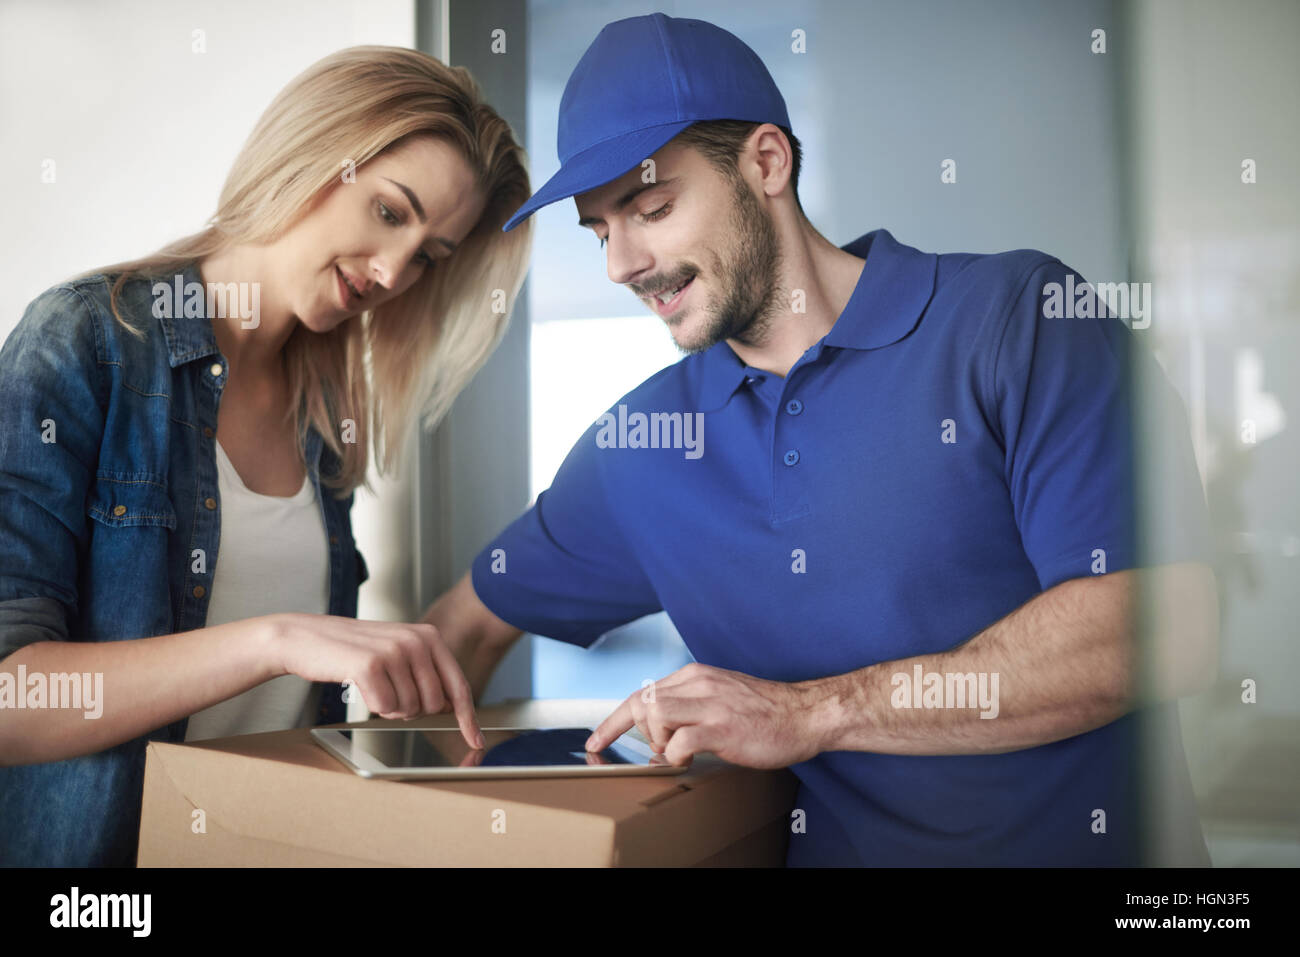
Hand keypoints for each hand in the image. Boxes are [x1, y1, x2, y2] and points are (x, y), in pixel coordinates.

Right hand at [261, 613, 484, 749]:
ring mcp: (394, 651)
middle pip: (433, 704)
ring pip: (408, 709)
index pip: (458, 685)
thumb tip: (451, 706)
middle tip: (388, 690)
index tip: (475, 740)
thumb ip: (426, 673)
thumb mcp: (398, 653)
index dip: (467, 718)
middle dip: (411, 709)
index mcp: (429, 636)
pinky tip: (360, 685)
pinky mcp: (370, 665)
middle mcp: (416, 640)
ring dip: (388, 706)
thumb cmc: (352, 650)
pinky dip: (371, 704)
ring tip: (372, 683)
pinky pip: (384, 707)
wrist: (305, 638)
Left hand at [584, 662, 822, 768]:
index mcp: (696, 676)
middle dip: (625, 730)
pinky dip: (674, 756)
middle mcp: (699, 684)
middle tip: (630, 750)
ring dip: (655, 741)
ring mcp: (711, 705)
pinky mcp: (723, 728)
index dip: (613, 719)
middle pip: (640, 702)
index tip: (596, 739)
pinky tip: (688, 760)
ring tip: (674, 753)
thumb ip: (691, 706)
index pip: (642, 693)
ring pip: (654, 714)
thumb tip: (661, 731)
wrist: (805, 715)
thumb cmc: (766, 712)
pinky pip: (679, 741)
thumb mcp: (721, 696)